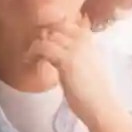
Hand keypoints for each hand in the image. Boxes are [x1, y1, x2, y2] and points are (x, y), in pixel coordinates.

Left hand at [25, 14, 125, 129]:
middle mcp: (84, 41)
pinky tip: (30, 62)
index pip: (70, 24)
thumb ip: (76, 58)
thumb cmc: (95, 94)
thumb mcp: (87, 69)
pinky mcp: (67, 60)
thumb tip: (59, 56)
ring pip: (49, 34)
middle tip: (34, 48)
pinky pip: (44, 47)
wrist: (101, 107)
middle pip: (57, 26)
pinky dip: (34, 53)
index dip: (54, 29)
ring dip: (36, 44)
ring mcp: (76, 49)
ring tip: (30, 56)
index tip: (44, 41)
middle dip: (43, 35)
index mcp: (90, 43)